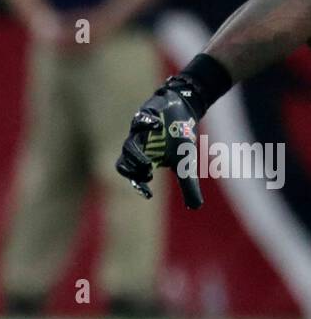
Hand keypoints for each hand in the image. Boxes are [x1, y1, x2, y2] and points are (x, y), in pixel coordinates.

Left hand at [115, 78, 204, 209]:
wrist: (183, 111)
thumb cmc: (180, 140)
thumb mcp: (186, 165)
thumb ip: (188, 186)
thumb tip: (195, 207)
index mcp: (145, 159)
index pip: (133, 176)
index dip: (138, 185)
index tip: (149, 194)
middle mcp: (139, 147)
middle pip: (123, 162)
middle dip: (133, 170)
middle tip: (148, 172)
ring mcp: (140, 132)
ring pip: (128, 144)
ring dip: (136, 154)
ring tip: (149, 163)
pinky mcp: (145, 114)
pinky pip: (140, 120)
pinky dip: (148, 123)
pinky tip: (158, 126)